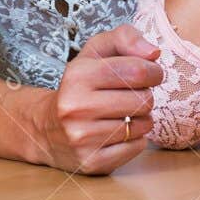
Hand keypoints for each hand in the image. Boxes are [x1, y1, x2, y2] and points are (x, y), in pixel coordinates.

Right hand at [31, 25, 161, 174]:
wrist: (45, 129)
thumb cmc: (79, 86)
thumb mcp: (94, 53)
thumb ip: (124, 38)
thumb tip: (153, 53)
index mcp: (77, 76)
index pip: (137, 70)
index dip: (153, 71)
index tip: (149, 74)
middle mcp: (76, 107)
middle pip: (143, 100)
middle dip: (144, 96)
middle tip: (130, 96)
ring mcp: (82, 138)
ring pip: (143, 125)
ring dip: (140, 119)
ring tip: (122, 114)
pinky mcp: (92, 161)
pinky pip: (137, 147)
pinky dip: (135, 139)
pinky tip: (118, 133)